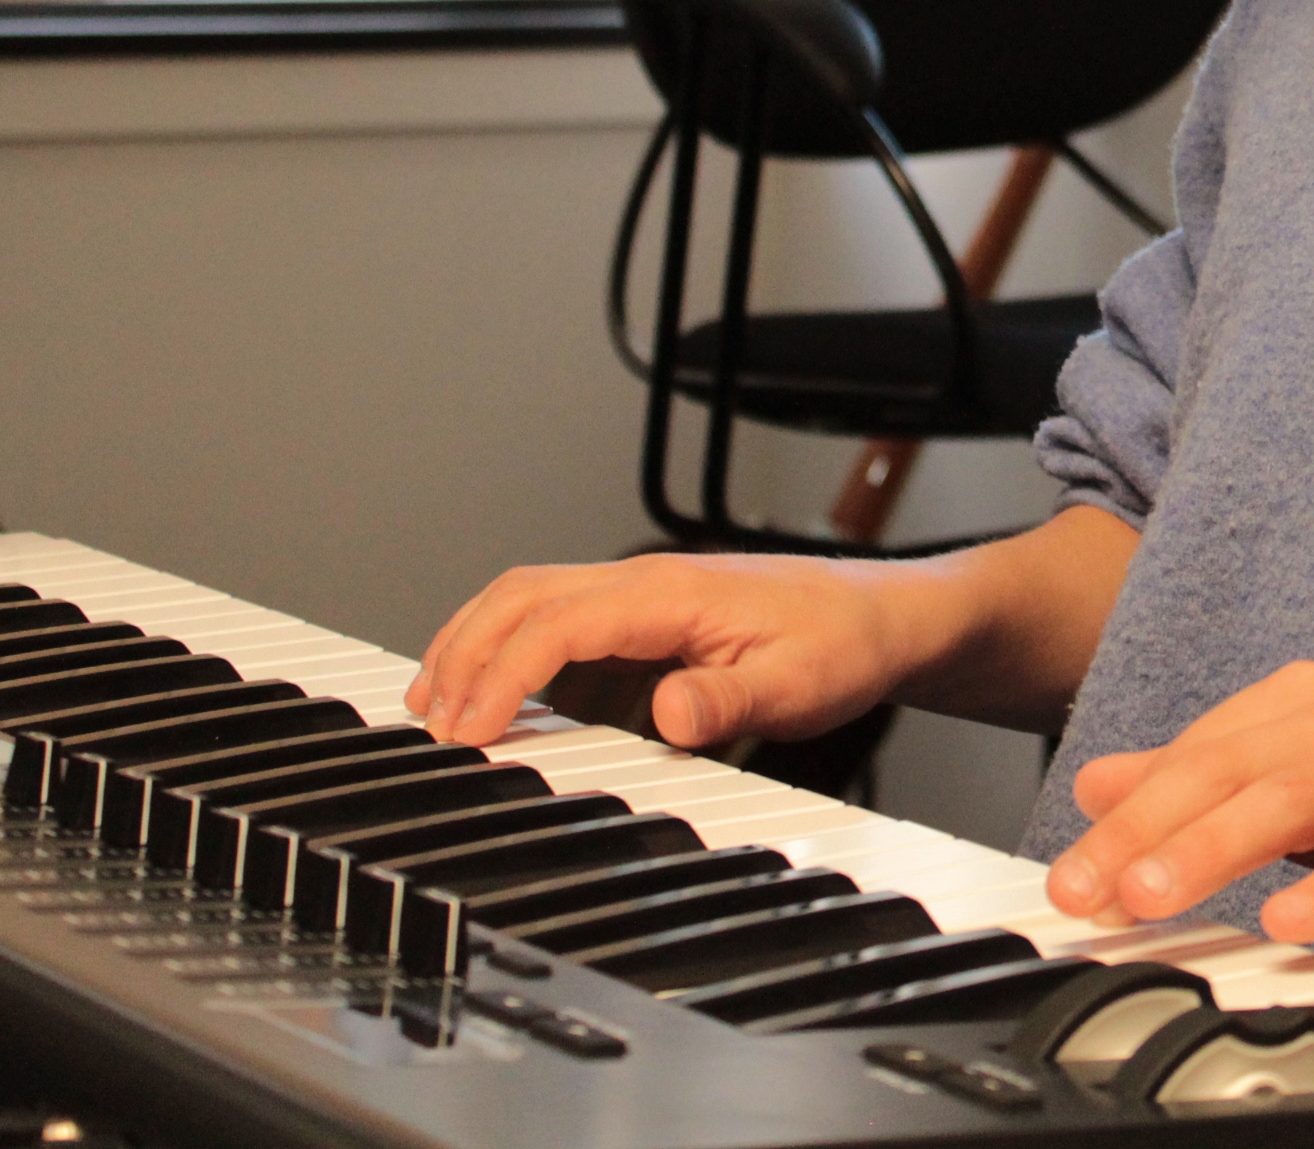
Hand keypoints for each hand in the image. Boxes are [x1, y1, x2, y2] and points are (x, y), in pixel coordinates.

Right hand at [405, 554, 916, 751]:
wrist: (886, 618)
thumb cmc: (844, 645)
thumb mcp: (797, 687)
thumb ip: (728, 704)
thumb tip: (666, 718)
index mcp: (671, 592)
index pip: (557, 624)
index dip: (503, 677)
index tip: (469, 732)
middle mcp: (646, 581)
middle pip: (522, 596)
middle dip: (463, 653)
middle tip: (428, 722)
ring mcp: (644, 594)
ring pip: (532, 599)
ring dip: (476, 643)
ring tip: (435, 704)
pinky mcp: (648, 616)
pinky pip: (560, 620)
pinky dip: (511, 650)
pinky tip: (498, 694)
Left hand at [1045, 661, 1313, 947]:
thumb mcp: (1308, 768)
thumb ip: (1207, 774)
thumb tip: (1100, 780)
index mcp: (1302, 705)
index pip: (1192, 756)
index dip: (1120, 818)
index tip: (1062, 880)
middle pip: (1224, 772)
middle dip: (1141, 833)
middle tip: (1080, 892)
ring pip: (1291, 801)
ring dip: (1212, 849)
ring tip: (1151, 897)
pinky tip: (1289, 925)